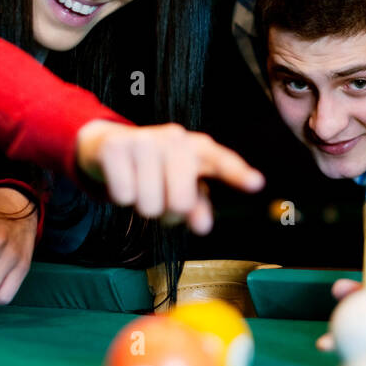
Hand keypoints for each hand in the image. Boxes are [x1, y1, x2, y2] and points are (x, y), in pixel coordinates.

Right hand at [75, 120, 264, 233]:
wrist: (109, 145)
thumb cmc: (155, 170)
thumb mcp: (181, 185)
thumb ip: (197, 205)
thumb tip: (203, 226)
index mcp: (199, 148)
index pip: (222, 162)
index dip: (238, 174)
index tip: (256, 183)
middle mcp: (176, 139)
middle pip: (181, 201)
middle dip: (169, 213)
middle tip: (162, 201)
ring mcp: (146, 139)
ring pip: (150, 204)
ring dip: (143, 206)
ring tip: (141, 187)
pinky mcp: (116, 146)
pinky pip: (123, 196)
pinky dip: (121, 197)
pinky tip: (122, 179)